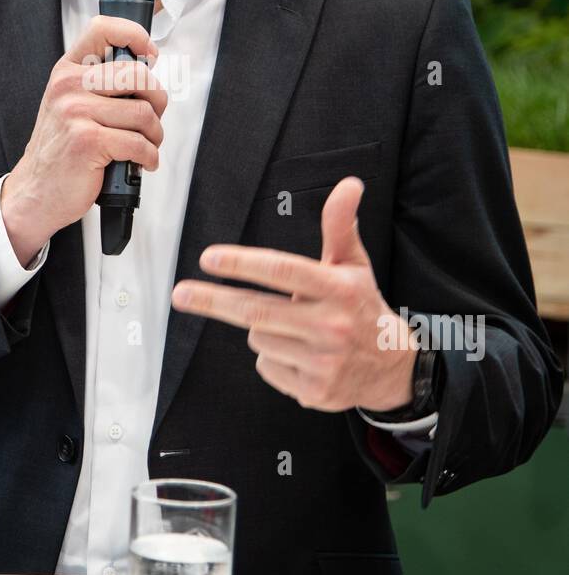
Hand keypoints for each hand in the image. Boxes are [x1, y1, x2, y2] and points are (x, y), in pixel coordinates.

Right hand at [1, 14, 167, 264]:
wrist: (35, 192)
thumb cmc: (60, 150)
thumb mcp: (69, 104)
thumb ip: (98, 83)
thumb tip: (147, 69)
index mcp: (66, 71)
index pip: (102, 29)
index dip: (135, 36)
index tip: (149, 55)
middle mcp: (69, 85)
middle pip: (138, 74)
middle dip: (157, 101)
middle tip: (152, 119)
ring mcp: (76, 112)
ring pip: (144, 112)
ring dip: (154, 135)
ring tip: (146, 145)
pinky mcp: (87, 141)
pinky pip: (139, 143)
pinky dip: (148, 157)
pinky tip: (141, 163)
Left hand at [170, 177, 416, 412]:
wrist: (393, 370)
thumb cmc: (363, 308)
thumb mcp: (354, 265)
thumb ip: (341, 225)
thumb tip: (349, 184)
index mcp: (339, 289)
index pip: (283, 270)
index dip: (242, 263)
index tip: (209, 258)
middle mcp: (331, 325)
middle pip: (257, 310)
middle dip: (212, 300)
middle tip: (180, 293)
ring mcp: (322, 361)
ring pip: (259, 338)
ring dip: (262, 329)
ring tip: (291, 327)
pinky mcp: (313, 390)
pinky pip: (267, 366)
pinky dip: (272, 358)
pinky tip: (298, 354)